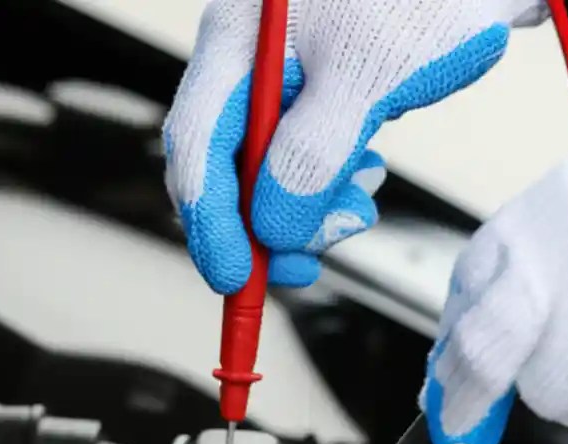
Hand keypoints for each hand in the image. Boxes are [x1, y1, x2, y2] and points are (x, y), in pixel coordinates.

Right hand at [163, 0, 547, 293]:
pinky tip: (362, 180)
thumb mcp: (369, 76)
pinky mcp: (311, 92)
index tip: (237, 278)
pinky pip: (295, 158)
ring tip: (356, 212)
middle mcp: (244, 59)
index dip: (211, 221)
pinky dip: (323, 188)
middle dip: (259, 225)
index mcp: (237, 41)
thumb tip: (272, 231)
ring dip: (301, 211)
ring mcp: (275, 77)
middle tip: (306, 263)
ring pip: (260, 171)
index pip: (197, 144)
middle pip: (220, 165)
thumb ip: (313, 155)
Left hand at [420, 114, 567, 443]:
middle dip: (466, 404)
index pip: (467, 299)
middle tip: (460, 439)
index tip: (440, 397)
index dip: (451, 359)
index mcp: (546, 213)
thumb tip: (468, 354)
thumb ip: (537, 272)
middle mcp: (563, 264)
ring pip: (560, 397)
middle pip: (484, 355)